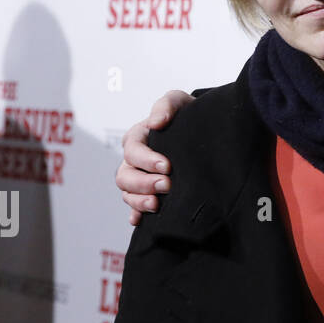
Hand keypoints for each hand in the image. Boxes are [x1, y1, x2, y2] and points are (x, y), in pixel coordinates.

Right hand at [117, 90, 193, 223]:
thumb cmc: (184, 114)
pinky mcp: (146, 191)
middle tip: (167, 185)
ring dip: (139, 200)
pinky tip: (140, 220)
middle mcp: (133, 160)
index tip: (168, 166)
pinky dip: (134, 214)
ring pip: (127, 192)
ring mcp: (138, 177)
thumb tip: (155, 122)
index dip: (147, 160)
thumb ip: (166, 106)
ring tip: (157, 203)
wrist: (198, 129)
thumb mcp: (177, 101)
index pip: (133, 151)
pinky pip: (133, 206)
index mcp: (137, 138)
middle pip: (125, 176)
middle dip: (144, 183)